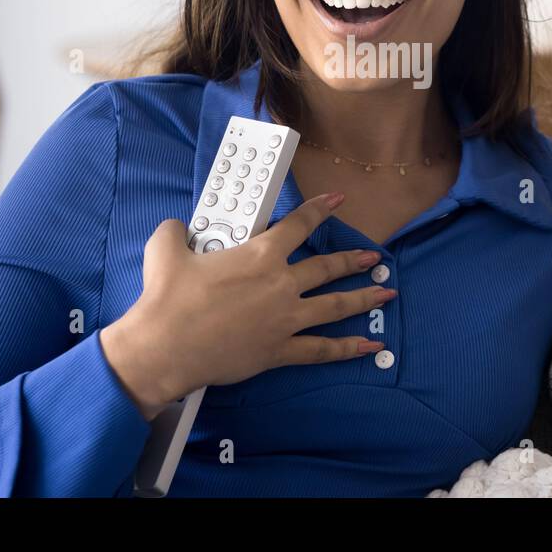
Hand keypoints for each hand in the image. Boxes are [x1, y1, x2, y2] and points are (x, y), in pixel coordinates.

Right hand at [100, 193, 394, 420]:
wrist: (165, 347)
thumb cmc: (166, 299)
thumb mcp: (165, 249)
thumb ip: (177, 231)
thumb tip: (177, 227)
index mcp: (259, 255)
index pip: (299, 225)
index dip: (321, 210)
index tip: (338, 200)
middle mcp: (280, 284)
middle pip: (326, 268)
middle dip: (354, 260)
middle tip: (374, 257)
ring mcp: (285, 319)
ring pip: (334, 306)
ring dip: (363, 298)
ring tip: (386, 293)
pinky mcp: (279, 350)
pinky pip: (321, 350)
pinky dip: (348, 349)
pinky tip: (371, 347)